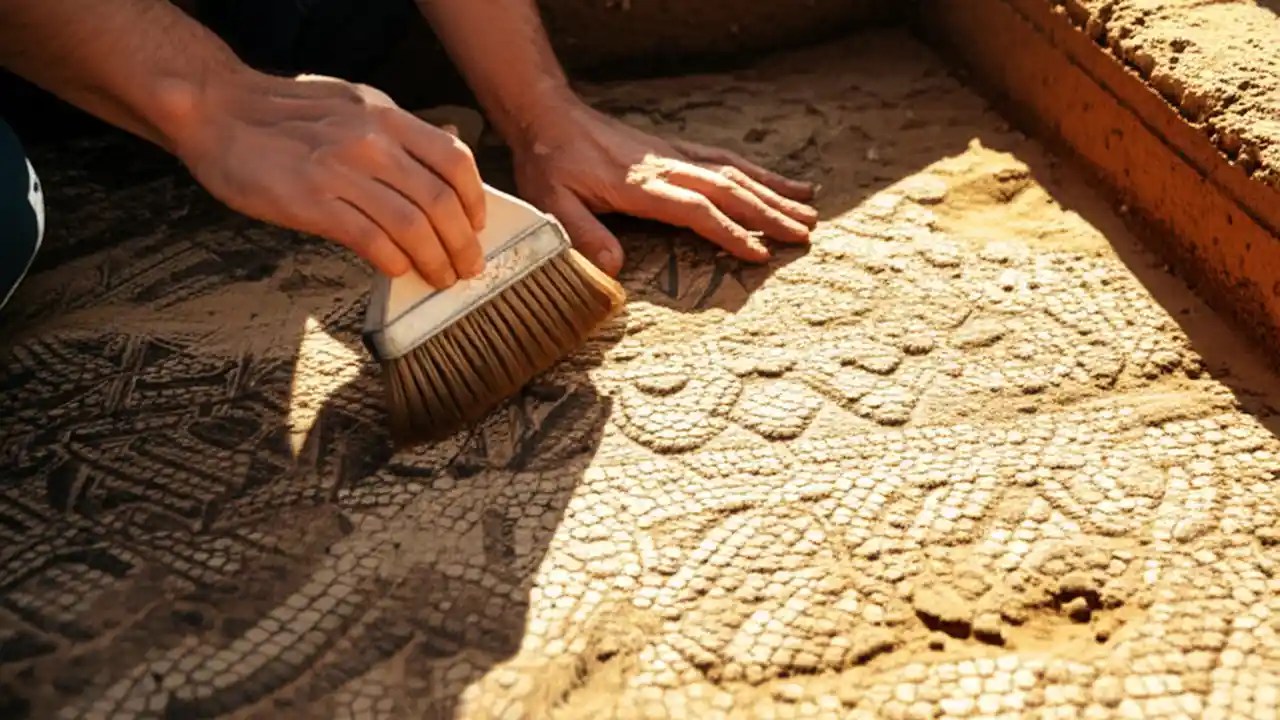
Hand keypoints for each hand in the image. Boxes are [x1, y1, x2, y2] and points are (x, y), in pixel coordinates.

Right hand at [172, 72, 486, 287]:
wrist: (216, 112)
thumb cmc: (284, 114)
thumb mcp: (353, 105)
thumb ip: (397, 132)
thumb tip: (444, 154)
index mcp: (385, 116)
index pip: (455, 160)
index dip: (475, 200)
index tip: (477, 226)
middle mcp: (370, 141)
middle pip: (440, 201)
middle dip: (462, 243)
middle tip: (467, 267)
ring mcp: (341, 172)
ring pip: (412, 226)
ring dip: (435, 261)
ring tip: (440, 278)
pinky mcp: (312, 202)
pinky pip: (370, 240)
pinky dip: (394, 262)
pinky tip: (398, 272)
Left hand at [508, 101, 817, 275]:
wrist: (548, 116)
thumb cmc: (549, 163)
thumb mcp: (552, 203)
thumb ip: (582, 234)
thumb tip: (613, 268)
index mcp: (641, 186)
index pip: (696, 210)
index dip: (730, 233)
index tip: (761, 253)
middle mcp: (666, 167)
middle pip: (727, 190)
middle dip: (769, 214)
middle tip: (805, 234)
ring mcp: (674, 155)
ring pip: (733, 172)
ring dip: (772, 191)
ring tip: (809, 209)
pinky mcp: (674, 150)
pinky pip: (723, 159)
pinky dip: (755, 171)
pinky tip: (775, 182)